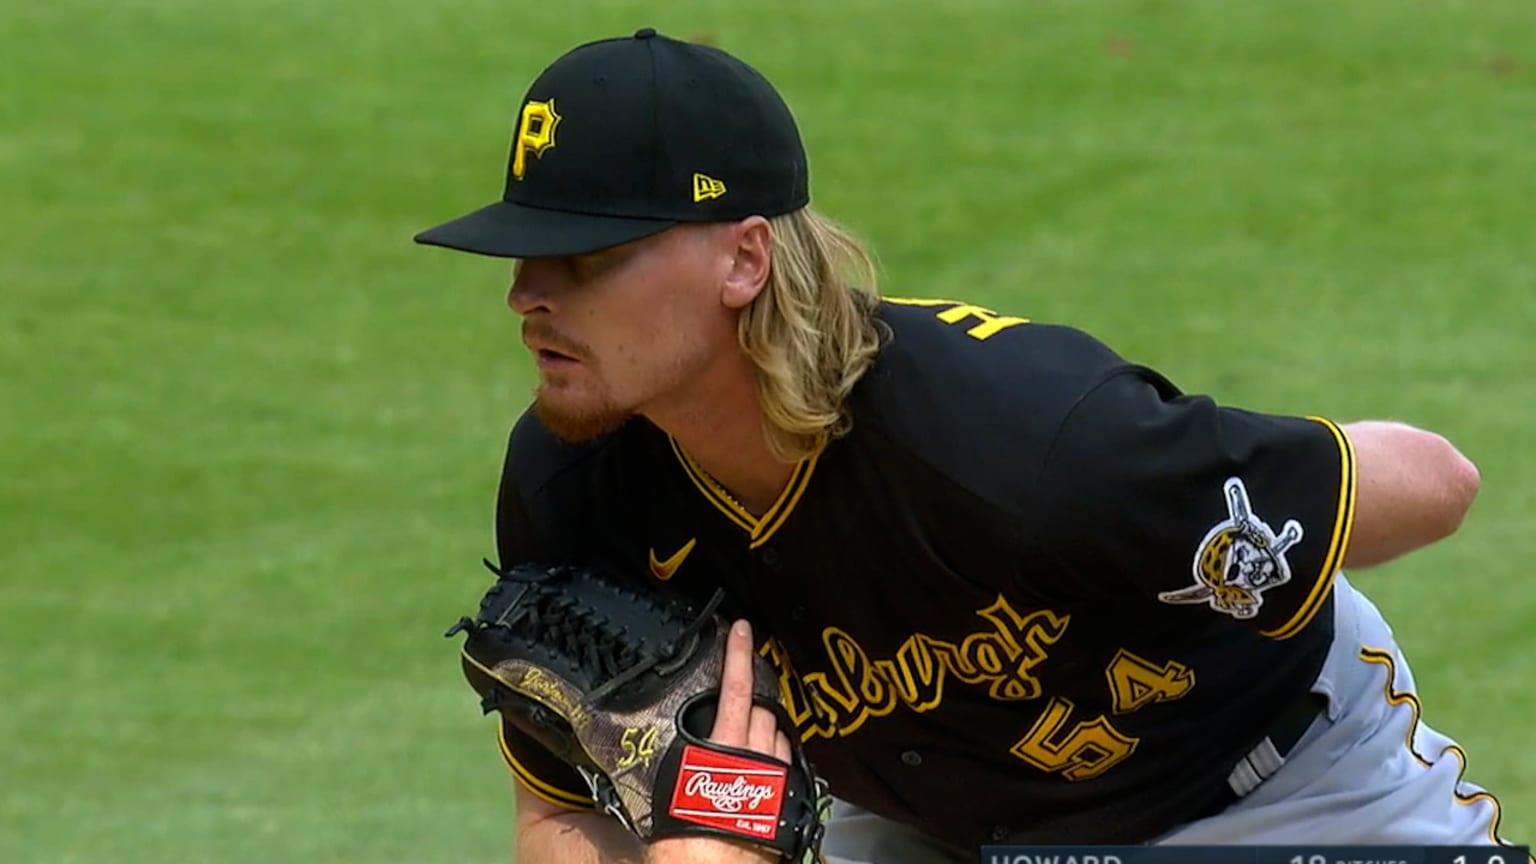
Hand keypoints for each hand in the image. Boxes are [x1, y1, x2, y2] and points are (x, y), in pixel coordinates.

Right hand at [646, 619, 785, 863]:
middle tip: (743, 696)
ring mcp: (775, 773)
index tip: (743, 629)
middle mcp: (755, 753)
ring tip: (751, 732)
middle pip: (763, 708)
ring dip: (767, 726)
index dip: (740, 654)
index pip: (736, 687)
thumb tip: (681, 743)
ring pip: (778, 733)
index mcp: (723, 744)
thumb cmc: (685, 833)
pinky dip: (777, 754)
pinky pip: (786, 762)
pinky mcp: (785, 794)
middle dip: (754, 700)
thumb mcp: (675, 780)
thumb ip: (686, 752)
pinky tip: (766, 761)